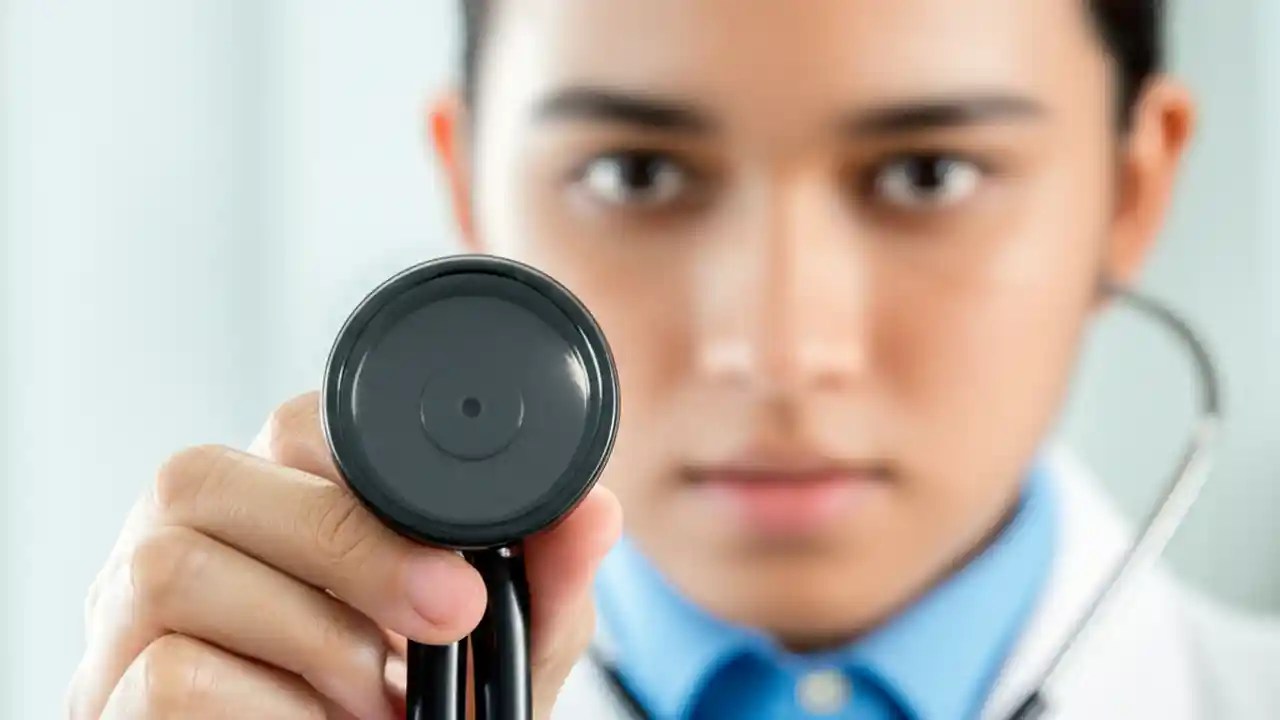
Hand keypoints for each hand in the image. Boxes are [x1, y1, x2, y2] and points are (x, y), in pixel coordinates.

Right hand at [66, 392, 621, 718]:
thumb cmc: (412, 710)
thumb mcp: (494, 650)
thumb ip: (541, 583)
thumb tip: (596, 510)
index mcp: (272, 504)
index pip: (291, 425)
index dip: (366, 465)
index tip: (458, 540)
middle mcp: (182, 542)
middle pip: (203, 474)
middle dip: (343, 539)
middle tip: (449, 612)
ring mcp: (124, 620)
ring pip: (172, 566)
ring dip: (309, 632)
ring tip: (377, 695)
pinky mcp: (107, 702)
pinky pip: (165, 678)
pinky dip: (271, 711)